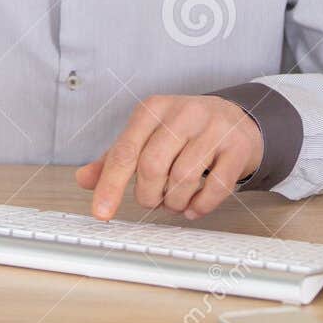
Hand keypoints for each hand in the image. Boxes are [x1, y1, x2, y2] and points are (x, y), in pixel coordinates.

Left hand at [75, 95, 262, 220]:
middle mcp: (184, 113)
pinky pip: (216, 187)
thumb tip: (84, 179)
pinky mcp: (238, 146)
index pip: (126, 150)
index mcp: (154, 108)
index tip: (101, 213)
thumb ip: (116, 158)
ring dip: (174, 202)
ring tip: (175, 200)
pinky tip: (194, 205)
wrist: (236, 119)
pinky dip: (200, 206)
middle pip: (152, 166)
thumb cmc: (184, 131)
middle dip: (148, 195)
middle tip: (153, 200)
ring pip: (183, 179)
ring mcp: (214, 128)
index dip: (111, 185)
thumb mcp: (147, 136)